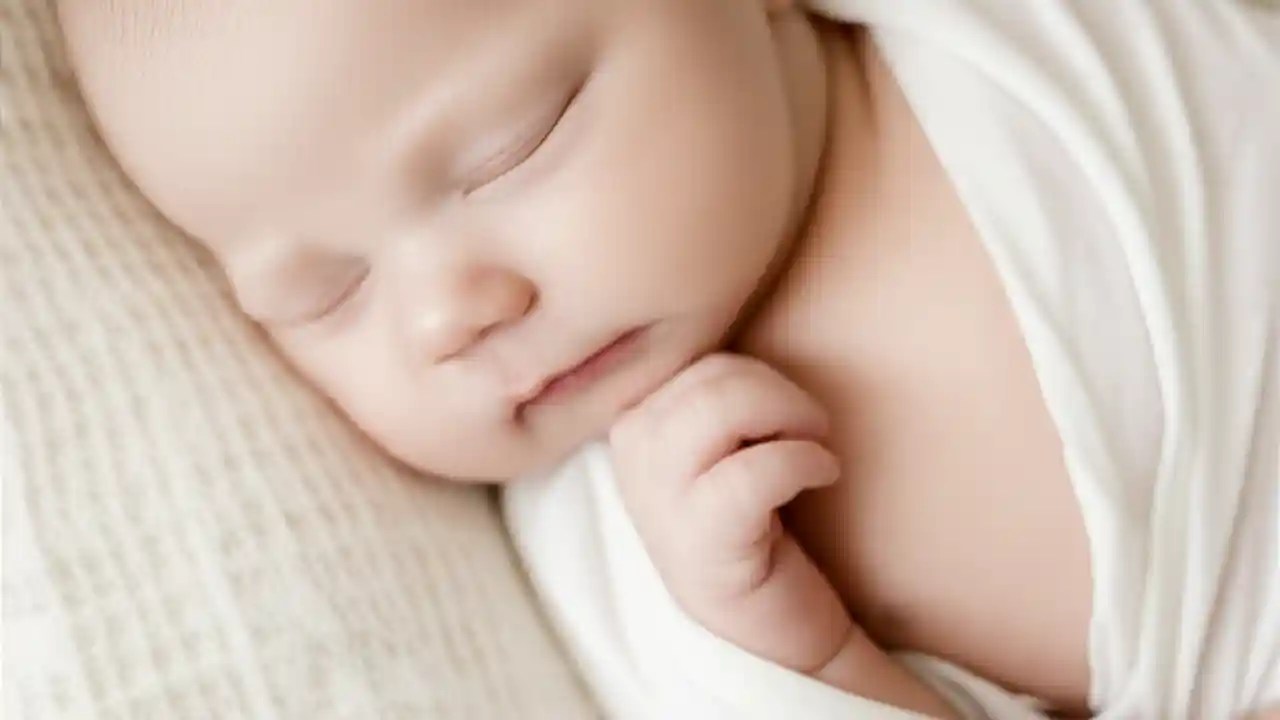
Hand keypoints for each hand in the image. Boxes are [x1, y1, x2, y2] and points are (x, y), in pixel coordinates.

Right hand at [608, 353, 851, 671]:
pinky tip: (822, 474)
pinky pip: (756, 470)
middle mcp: (631, 455)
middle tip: (810, 426)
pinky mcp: (702, 541)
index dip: (748, 370)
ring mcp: (659, 501)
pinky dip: (805, 459)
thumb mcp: (716, 436)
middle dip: (778, 390)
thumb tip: (738, 322)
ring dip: (792, 416)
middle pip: (710, 374)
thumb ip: (711, 385)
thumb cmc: (751, 513)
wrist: (772, 617)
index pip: (687, 349)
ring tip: (813, 446)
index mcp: (630, 417)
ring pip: (723, 406)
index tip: (774, 406)